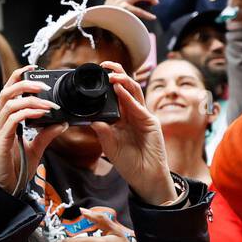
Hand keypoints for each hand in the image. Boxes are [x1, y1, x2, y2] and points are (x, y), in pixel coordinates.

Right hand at [0, 66, 67, 192]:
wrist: (6, 188)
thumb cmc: (16, 168)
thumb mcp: (36, 148)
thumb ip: (46, 134)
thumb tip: (62, 122)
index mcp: (3, 121)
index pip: (8, 92)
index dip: (19, 77)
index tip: (34, 69)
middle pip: (5, 93)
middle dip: (25, 84)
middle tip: (44, 85)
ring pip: (9, 104)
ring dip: (31, 100)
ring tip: (49, 103)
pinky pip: (12, 121)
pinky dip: (27, 114)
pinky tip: (41, 114)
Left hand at [89, 61, 175, 205]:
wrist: (144, 176)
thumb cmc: (128, 162)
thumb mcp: (109, 145)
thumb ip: (102, 131)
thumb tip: (90, 119)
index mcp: (122, 118)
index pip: (114, 95)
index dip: (107, 84)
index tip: (95, 75)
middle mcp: (133, 114)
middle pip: (125, 88)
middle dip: (116, 74)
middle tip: (104, 65)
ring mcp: (143, 116)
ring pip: (134, 92)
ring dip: (123, 81)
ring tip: (111, 73)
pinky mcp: (151, 122)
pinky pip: (138, 106)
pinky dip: (128, 97)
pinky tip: (119, 90)